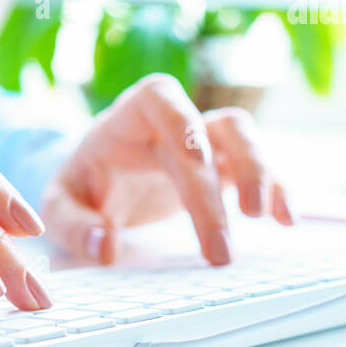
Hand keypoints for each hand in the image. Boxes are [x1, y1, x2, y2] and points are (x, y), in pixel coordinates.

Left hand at [41, 74, 294, 266]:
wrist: (97, 184)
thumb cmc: (81, 188)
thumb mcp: (58, 207)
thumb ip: (74, 224)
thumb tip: (105, 247)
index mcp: (126, 120)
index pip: (157, 96)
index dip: (180, 118)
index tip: (196, 160)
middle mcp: (171, 124)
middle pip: (210, 132)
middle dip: (216, 191)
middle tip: (219, 250)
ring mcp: (203, 143)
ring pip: (243, 138)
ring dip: (259, 174)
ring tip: (264, 219)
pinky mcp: (222, 168)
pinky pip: (257, 169)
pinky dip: (277, 189)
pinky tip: (287, 220)